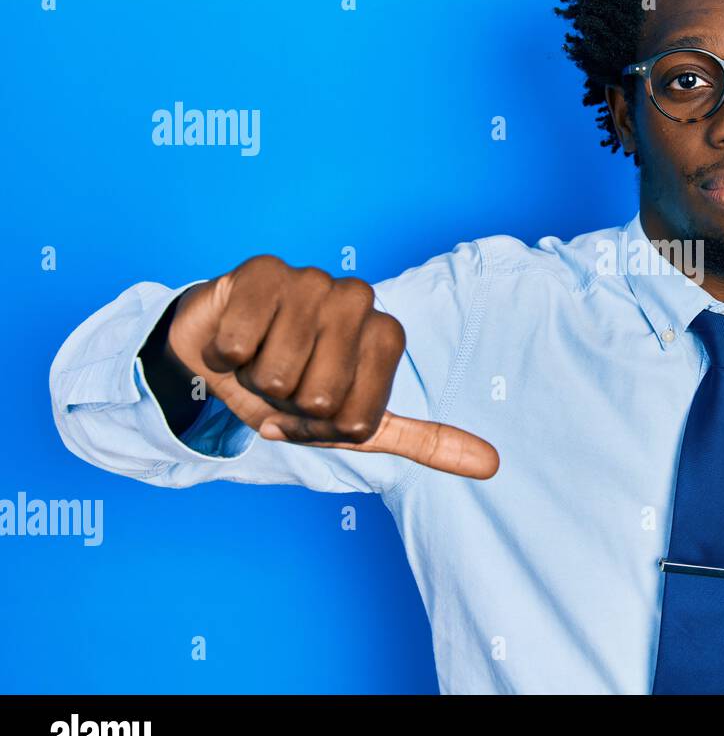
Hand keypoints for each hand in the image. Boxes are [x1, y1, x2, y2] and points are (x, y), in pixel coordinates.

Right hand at [165, 255, 498, 478]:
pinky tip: (234, 338)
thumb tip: (491, 465)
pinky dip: (227, 356)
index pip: (359, 421)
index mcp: (388, 335)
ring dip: (255, 381)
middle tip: (281, 382)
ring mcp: (312, 279)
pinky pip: (240, 345)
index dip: (324, 429)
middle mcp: (360, 299)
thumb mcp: (357, 424)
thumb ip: (423, 441)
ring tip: (257, 358)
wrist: (220, 354)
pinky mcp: (261, 270)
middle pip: (322, 400)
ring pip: (280, 376)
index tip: (314, 408)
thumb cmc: (293, 388)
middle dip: (289, 406)